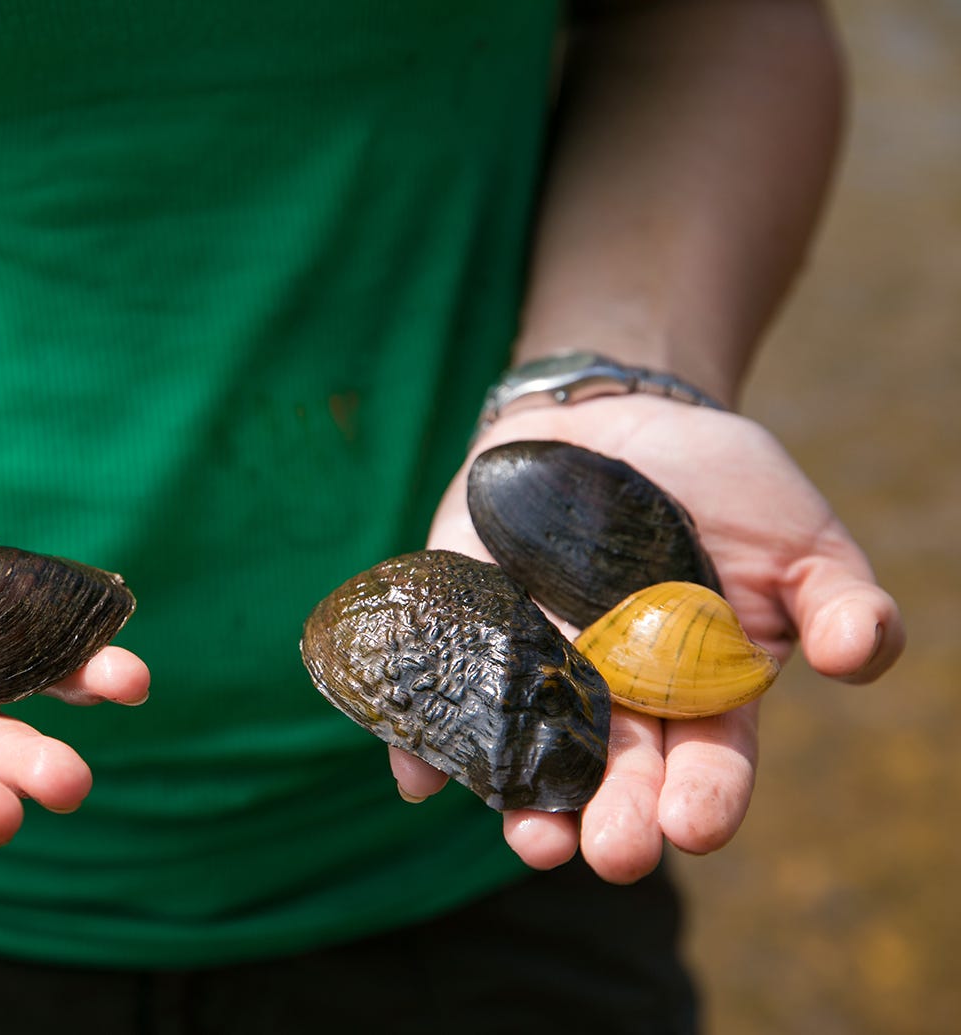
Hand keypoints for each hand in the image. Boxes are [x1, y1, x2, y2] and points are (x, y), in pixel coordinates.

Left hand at [393, 395, 902, 881]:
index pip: (707, 762)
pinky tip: (415, 773)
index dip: (704, 796)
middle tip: (612, 855)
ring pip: (526, 750)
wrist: (620, 419)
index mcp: (700, 696)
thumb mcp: (801, 538)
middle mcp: (612, 698)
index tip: (695, 824)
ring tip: (531, 840)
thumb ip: (840, 602)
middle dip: (612, 817)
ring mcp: (535, 666)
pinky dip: (424, 737)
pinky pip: (443, 688)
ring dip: (523, 799)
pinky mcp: (467, 628)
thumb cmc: (725, 491)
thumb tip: (858, 656)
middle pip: (612, 772)